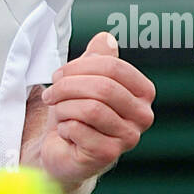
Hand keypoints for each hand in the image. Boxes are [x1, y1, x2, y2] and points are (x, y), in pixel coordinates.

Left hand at [38, 32, 155, 187]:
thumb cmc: (76, 117)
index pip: (113, 67)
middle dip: (68, 87)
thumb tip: (105, 38)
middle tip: (50, 94)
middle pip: (103, 87)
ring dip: (64, 108)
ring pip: (90, 109)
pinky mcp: (108, 154)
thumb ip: (96, 60)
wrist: (63, 152)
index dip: (79, 66)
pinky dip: (64, 128)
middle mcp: (142, 115)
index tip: (59, 75)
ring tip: (59, 113)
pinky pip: (79, 129)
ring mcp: (128, 137)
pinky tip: (66, 133)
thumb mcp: (83, 82)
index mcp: (142, 92)